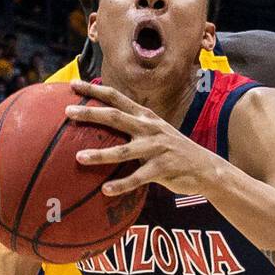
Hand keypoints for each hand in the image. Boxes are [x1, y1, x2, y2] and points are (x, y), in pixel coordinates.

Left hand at [67, 80, 215, 197]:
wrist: (206, 168)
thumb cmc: (175, 152)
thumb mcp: (156, 133)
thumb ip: (135, 128)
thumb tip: (107, 127)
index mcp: (146, 117)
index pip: (117, 98)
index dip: (95, 90)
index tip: (73, 85)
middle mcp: (150, 129)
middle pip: (115, 117)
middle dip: (90, 113)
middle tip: (68, 111)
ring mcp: (156, 149)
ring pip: (122, 150)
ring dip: (99, 154)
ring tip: (78, 157)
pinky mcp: (162, 169)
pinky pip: (137, 178)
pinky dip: (121, 185)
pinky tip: (106, 190)